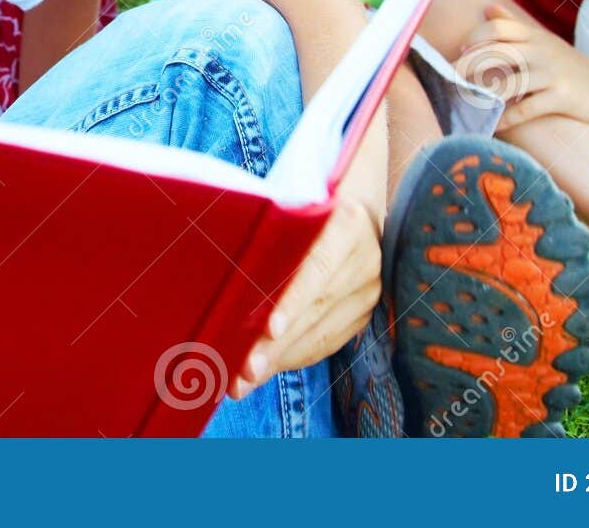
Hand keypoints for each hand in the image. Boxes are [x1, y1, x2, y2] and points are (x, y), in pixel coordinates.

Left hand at [231, 196, 381, 396]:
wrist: (352, 211)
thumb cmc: (302, 207)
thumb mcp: (290, 207)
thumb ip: (269, 234)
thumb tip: (218, 270)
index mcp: (346, 223)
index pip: (318, 267)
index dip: (293, 300)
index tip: (269, 330)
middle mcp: (365, 258)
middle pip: (317, 308)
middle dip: (277, 344)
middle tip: (243, 371)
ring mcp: (370, 288)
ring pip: (322, 332)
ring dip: (281, 359)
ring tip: (245, 380)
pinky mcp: (365, 312)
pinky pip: (329, 342)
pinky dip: (296, 357)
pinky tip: (269, 369)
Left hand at [456, 3, 588, 128]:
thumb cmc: (566, 64)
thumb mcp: (541, 40)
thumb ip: (513, 25)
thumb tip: (487, 8)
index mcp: (533, 36)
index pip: (497, 28)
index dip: (475, 38)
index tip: (462, 52)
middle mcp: (541, 51)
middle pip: (497, 53)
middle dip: (469, 67)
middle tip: (452, 79)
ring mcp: (552, 75)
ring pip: (509, 84)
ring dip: (484, 95)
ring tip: (468, 102)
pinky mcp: (561, 98)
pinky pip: (526, 110)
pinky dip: (506, 118)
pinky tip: (493, 124)